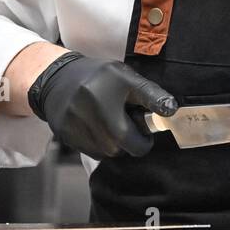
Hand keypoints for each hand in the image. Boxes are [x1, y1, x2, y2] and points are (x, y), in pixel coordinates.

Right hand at [28, 53, 177, 158]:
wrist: (58, 79)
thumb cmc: (99, 77)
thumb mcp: (126, 77)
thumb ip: (149, 94)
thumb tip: (171, 110)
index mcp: (107, 99)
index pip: (133, 136)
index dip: (145, 139)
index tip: (148, 131)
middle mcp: (90, 116)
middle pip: (122, 147)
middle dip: (132, 141)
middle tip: (130, 125)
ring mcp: (76, 129)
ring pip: (108, 152)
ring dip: (116, 144)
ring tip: (112, 122)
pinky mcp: (67, 137)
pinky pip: (94, 152)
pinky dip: (101, 144)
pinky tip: (98, 127)